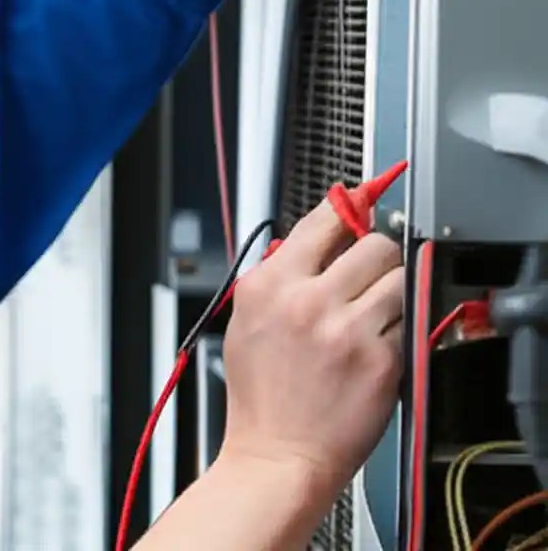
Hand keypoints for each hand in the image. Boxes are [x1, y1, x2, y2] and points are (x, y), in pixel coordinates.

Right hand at [219, 201, 404, 500]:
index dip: (350, 207)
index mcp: (267, 286)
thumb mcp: (245, 323)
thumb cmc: (261, 397)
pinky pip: (410, 322)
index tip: (364, 199)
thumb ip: (278, 277)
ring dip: (394, 291)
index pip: (321, 221)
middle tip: (369, 275)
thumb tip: (317, 239)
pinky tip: (375, 346)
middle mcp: (306, 301)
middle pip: (373, 244)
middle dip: (377, 257)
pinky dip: (400, 330)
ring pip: (400, 278)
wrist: (279, 455)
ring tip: (373, 313)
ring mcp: (346, 329)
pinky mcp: (380, 358)